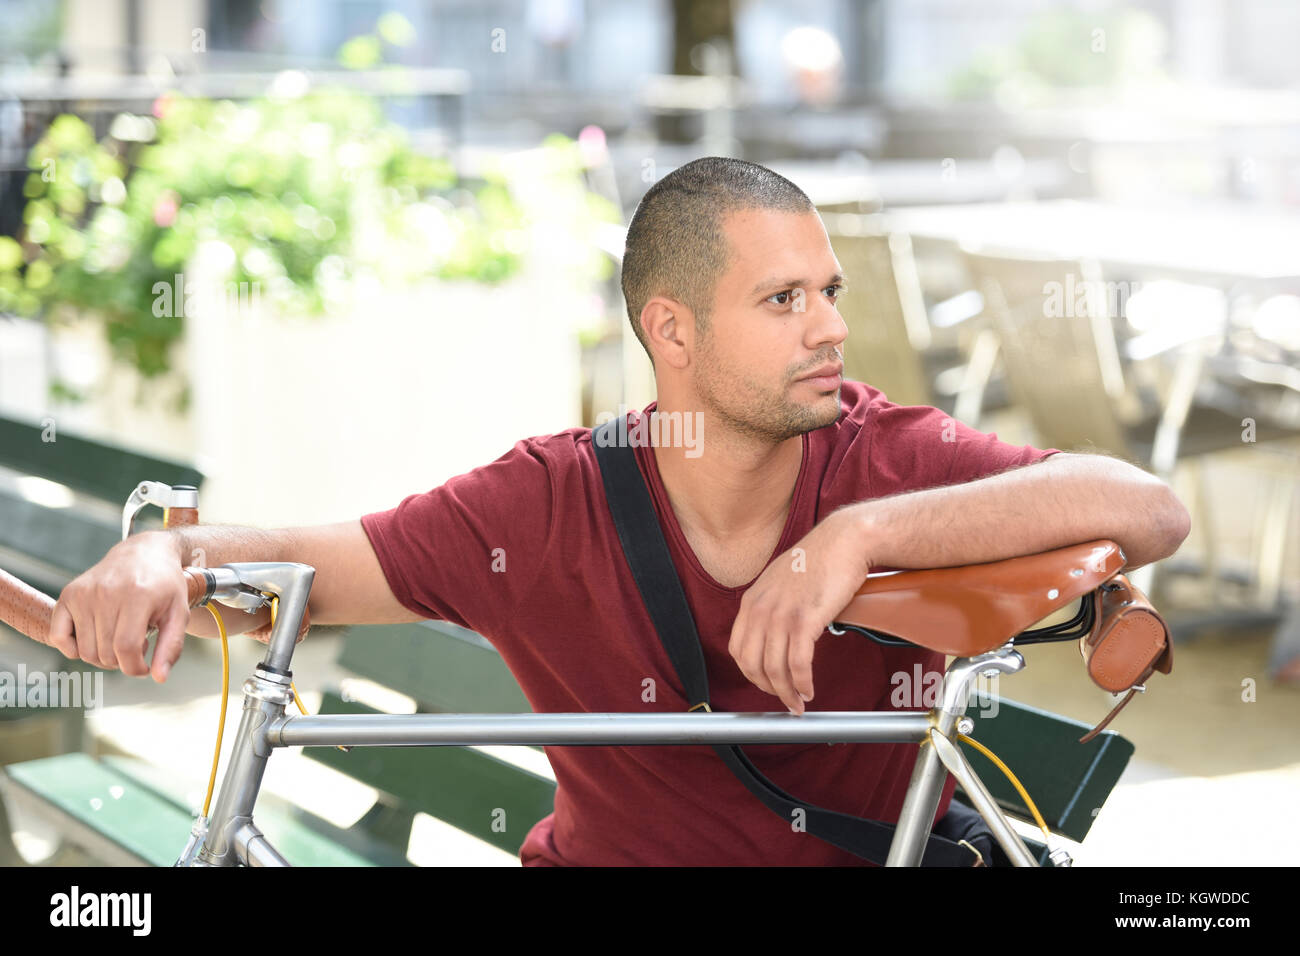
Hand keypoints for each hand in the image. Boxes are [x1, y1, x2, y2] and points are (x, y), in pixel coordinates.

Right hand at [48, 531, 191, 681]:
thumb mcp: (179, 612)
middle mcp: (106, 593)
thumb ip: (172, 646)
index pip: (126, 648)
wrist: (143, 553)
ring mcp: (84, 593)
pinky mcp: (68, 595)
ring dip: (103, 656)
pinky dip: (73, 649)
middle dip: (123, 661)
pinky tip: (94, 639)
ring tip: (121, 637)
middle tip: (136, 644)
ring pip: (85, 651)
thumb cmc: (164, 586)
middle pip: (105, 653)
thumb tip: (159, 678)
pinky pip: (59, 638)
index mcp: (137, 596)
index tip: (144, 667)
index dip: (135, 667)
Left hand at [728, 507, 873, 714]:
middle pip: (752, 665)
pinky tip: (809, 690)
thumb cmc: (818, 561)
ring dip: (787, 693)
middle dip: (767, 689)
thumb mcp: (779, 582)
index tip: (767, 684)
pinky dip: (802, 683)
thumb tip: (775, 635)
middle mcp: (760, 609)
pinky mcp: (805, 620)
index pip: (738, 650)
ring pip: (775, 669)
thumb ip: (771, 607)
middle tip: (784, 700)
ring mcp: (781, 615)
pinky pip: (798, 664)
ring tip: (799, 702)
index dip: (751, 674)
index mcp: (751, 601)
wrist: (843, 541)